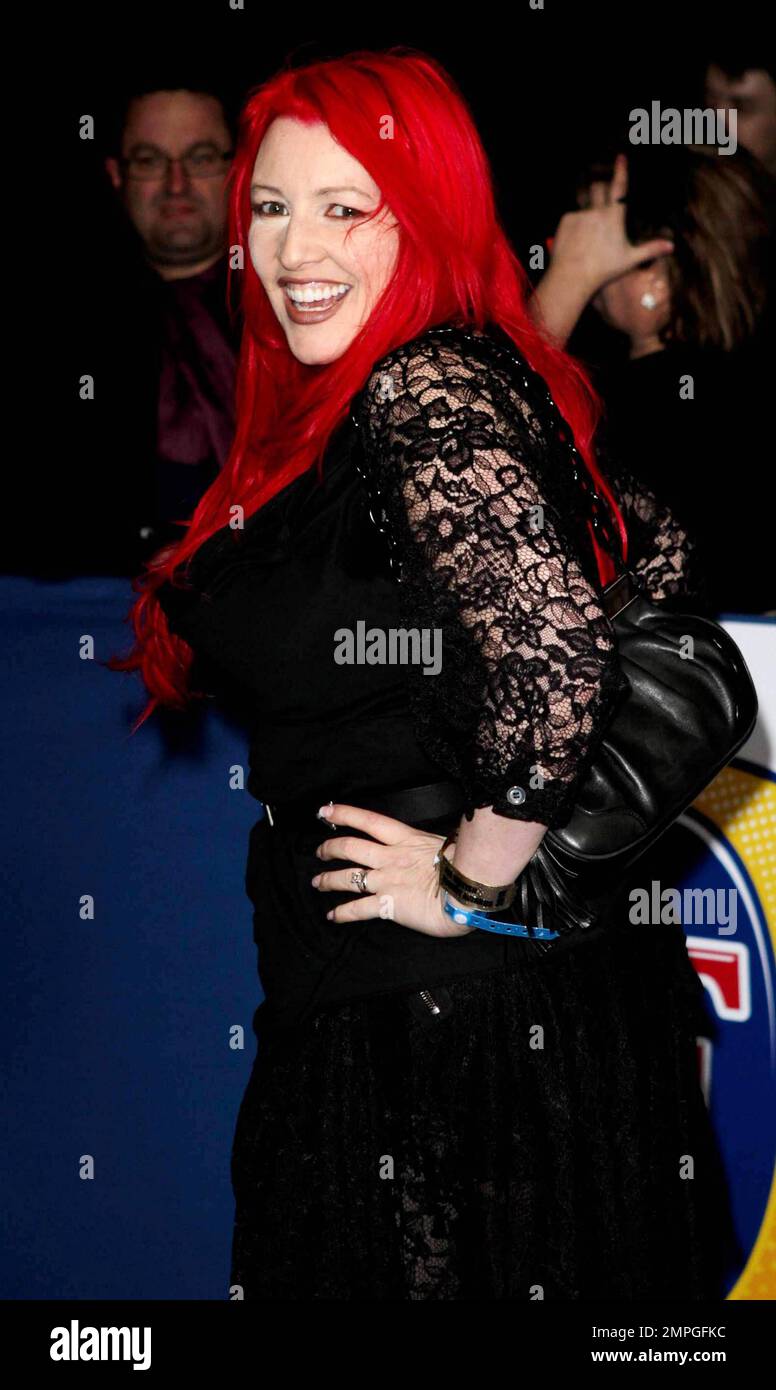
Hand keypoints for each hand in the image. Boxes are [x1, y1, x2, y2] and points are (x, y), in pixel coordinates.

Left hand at [310, 802, 475, 937]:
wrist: (468, 891)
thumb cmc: (463, 867)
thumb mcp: (441, 845)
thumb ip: (424, 846)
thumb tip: (423, 846)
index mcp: (405, 839)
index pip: (368, 820)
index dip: (344, 814)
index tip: (325, 812)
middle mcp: (390, 857)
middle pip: (350, 847)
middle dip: (330, 848)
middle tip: (319, 851)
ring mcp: (386, 881)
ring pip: (347, 877)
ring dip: (328, 879)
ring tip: (317, 882)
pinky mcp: (387, 904)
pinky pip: (357, 909)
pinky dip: (341, 913)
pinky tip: (332, 916)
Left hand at [550, 153, 674, 297]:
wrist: (572, 277)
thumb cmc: (603, 269)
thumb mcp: (630, 259)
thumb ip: (651, 249)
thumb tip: (671, 246)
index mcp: (614, 217)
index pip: (619, 188)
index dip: (621, 170)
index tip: (621, 157)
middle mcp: (597, 211)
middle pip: (598, 188)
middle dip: (600, 190)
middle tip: (601, 208)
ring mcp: (580, 214)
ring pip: (585, 206)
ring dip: (587, 215)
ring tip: (587, 238)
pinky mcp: (565, 220)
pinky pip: (572, 217)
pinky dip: (575, 226)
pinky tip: (576, 243)